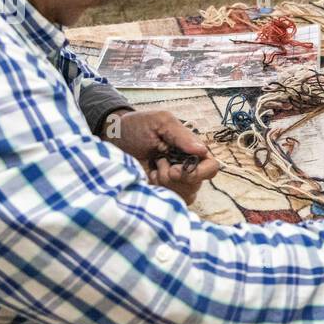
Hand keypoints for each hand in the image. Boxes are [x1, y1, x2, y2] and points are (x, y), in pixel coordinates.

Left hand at [105, 109, 220, 204]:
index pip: (211, 168)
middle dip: (176, 178)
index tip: (176, 170)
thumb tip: (202, 150)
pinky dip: (157, 192)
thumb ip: (182, 135)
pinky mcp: (161, 192)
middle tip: (158, 164)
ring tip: (152, 168)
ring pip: (184, 196)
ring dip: (165, 184)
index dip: (199, 173)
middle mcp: (186, 168)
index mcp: (191, 151)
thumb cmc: (137, 126)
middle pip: (196, 185)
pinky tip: (147, 178)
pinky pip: (169, 202)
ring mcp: (174, 182)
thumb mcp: (161, 122)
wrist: (113, 138)